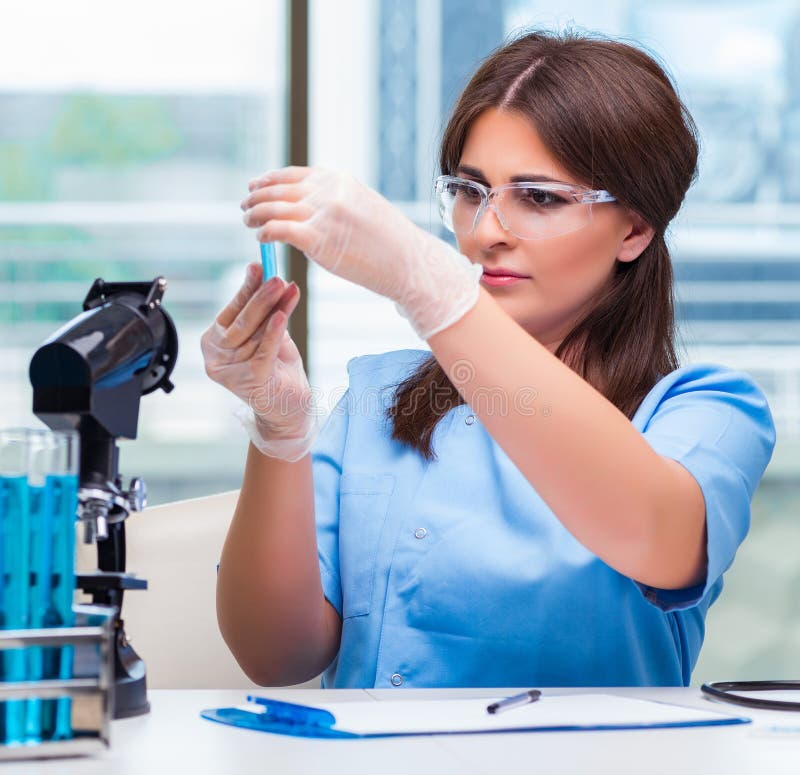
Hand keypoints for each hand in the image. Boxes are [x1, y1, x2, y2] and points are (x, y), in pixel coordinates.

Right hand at [200, 262, 317, 460]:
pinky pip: (264, 350)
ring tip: (289, 289)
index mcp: (215, 343)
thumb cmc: (277, 370)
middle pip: (242, 320)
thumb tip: (271, 277)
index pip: (231, 310)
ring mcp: (229, 371)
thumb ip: (268, 311)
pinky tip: (280, 315)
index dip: (246, 288)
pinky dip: (273, 332)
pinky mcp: (249, 381)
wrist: (290, 408)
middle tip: (277, 276)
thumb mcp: (270, 335)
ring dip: (275, 308)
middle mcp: (216, 357)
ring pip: (255, 333)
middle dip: (261, 296)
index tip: (259, 266)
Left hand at [240, 166, 481, 339]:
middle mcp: (327, 192)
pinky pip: (279, 230)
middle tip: (244, 206)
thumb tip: (312, 205)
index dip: (269, 179)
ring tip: (248, 221)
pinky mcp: (317, 239)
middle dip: (256, 196)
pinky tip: (261, 238)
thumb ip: (336, 200)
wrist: (408, 262)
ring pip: (273, 208)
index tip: (256, 185)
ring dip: (255, 214)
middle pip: (278, 189)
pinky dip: (265, 232)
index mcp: (337, 180)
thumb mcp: (363, 205)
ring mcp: (322, 214)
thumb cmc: (389, 242)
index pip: (292, 174)